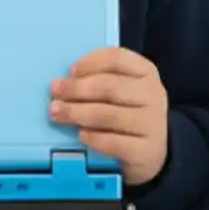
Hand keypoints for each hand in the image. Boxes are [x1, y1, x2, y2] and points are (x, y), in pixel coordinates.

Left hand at [50, 47, 168, 186]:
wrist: (153, 151)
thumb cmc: (128, 112)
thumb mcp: (123, 90)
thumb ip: (99, 80)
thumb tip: (64, 82)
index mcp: (146, 72)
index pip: (118, 59)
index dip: (91, 62)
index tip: (70, 71)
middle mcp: (153, 95)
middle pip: (110, 87)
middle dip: (77, 89)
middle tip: (55, 93)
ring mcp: (153, 124)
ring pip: (109, 115)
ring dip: (78, 113)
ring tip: (58, 114)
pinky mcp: (147, 151)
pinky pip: (114, 143)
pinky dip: (93, 138)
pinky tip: (81, 135)